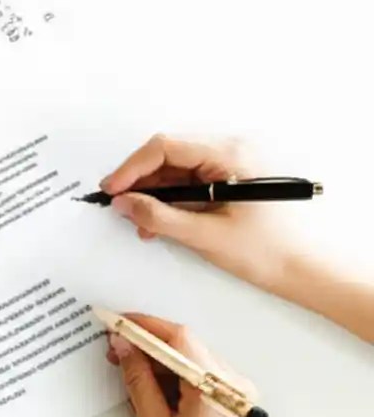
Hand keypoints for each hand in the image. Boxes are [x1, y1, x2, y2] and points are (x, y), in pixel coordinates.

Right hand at [100, 135, 297, 289]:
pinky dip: (169, 200)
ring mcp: (230, 164)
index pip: (166, 147)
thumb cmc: (269, 251)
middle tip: (120, 206)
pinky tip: (159, 222)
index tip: (112, 190)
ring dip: (153, 194)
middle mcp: (231, 151)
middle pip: (168, 155)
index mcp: (230, 155)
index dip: (131, 168)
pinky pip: (189, 182)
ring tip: (141, 222)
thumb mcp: (206, 235)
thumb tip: (124, 203)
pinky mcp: (229, 179)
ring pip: (175, 170)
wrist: (305, 269)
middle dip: (140, 182)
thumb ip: (159, 217)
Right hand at [105, 314, 256, 416]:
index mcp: (215, 384)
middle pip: (187, 346)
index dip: (142, 325)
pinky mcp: (235, 405)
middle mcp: (234, 382)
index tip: (114, 323)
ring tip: (128, 375)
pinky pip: (202, 378)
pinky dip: (176, 378)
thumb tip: (123, 348)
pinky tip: (153, 392)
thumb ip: (139, 381)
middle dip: (148, 345)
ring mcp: (238, 393)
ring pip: (193, 361)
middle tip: (113, 351)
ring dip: (161, 362)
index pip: (177, 337)